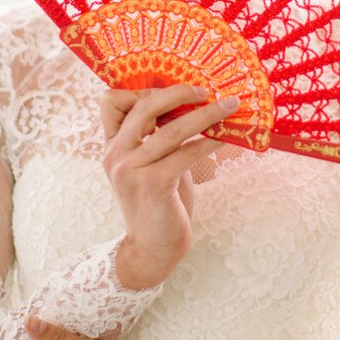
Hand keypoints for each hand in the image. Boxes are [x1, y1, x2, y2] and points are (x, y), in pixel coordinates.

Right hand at [100, 85, 239, 288]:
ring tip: (229, 107)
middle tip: (205, 91)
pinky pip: (186, 152)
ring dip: (206, 114)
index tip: (171, 90)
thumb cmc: (159, 205)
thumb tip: (191, 106)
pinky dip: (210, 141)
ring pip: (172, 128)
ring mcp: (130, 169)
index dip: (139, 89)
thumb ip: (159, 138)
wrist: (152, 249)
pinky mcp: (152, 184)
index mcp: (112, 146)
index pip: (110, 102)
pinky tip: (226, 138)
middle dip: (178, 92)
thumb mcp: (151, 165)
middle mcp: (115, 154)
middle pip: (143, 105)